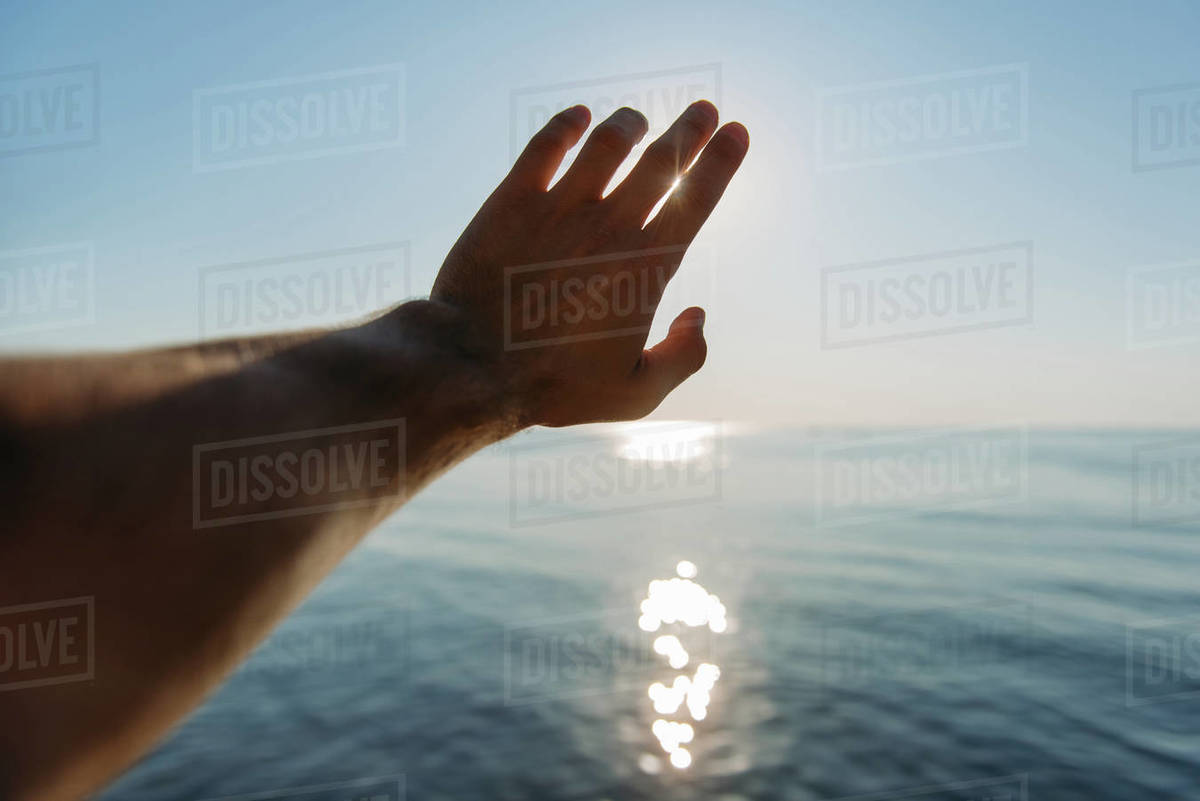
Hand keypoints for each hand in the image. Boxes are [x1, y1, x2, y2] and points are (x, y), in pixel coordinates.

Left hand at [431, 100, 747, 426]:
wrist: (473, 366)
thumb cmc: (555, 387)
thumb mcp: (636, 394)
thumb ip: (683, 358)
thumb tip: (698, 316)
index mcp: (646, 267)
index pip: (696, 198)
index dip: (721, 160)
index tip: (736, 131)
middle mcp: (610, 226)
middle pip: (660, 159)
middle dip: (688, 130)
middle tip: (703, 108)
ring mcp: (559, 207)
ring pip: (606, 143)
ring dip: (628, 125)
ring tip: (637, 121)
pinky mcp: (512, 200)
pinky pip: (545, 145)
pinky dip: (566, 124)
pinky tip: (578, 117)